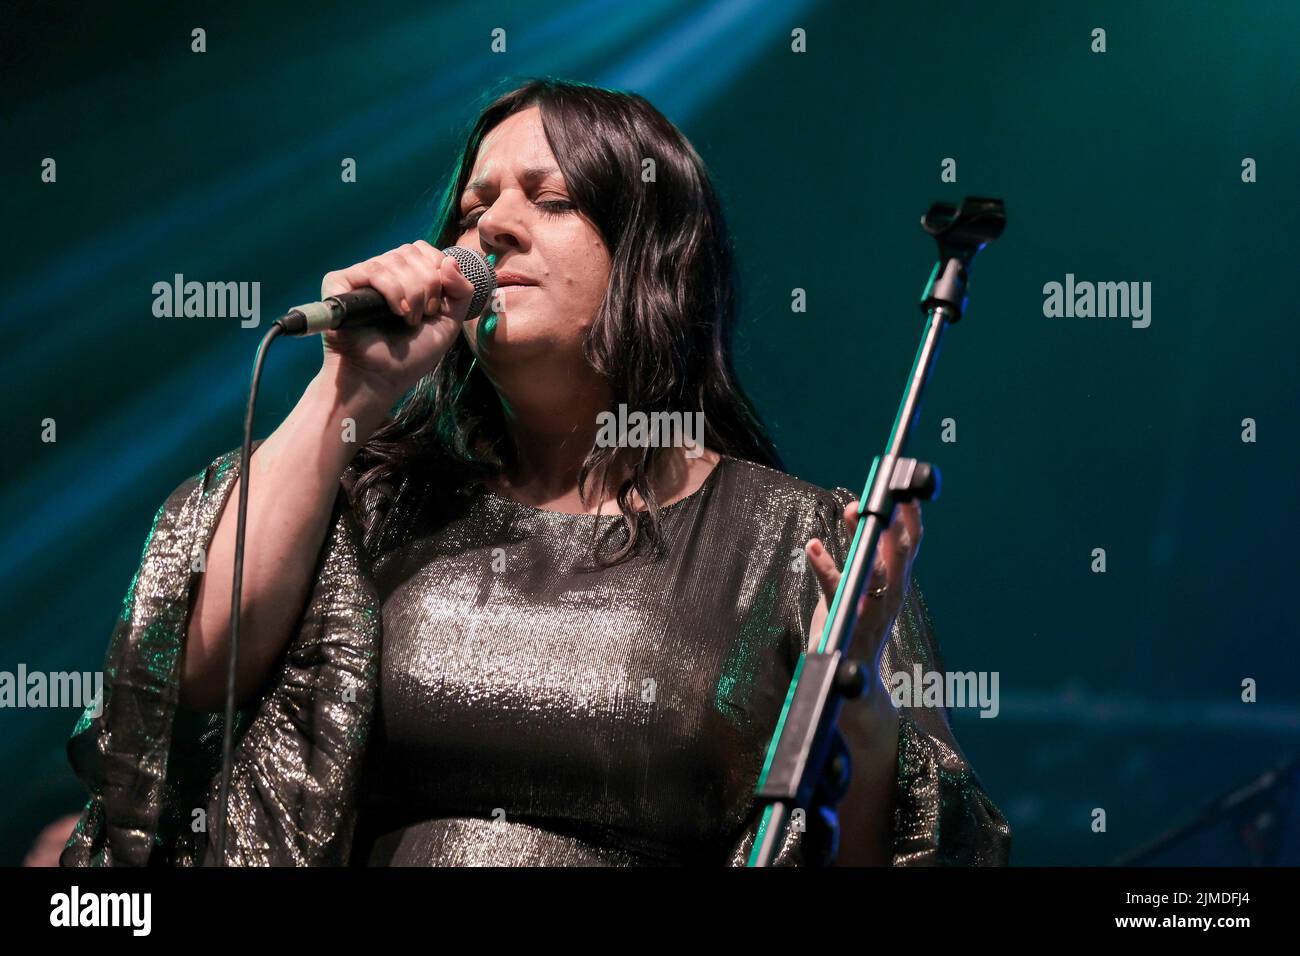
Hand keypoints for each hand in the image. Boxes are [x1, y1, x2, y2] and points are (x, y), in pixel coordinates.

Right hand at [318, 240, 477, 408]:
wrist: (382, 377)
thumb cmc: (411, 355)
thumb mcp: (448, 322)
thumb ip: (460, 290)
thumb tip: (451, 259)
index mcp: (404, 277)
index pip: (422, 249)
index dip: (437, 269)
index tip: (436, 304)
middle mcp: (382, 272)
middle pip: (412, 251)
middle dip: (428, 284)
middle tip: (423, 315)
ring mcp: (360, 277)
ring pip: (396, 260)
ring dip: (413, 293)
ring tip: (408, 320)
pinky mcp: (339, 283)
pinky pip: (374, 270)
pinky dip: (393, 291)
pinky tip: (396, 312)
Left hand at [805, 500, 922, 674]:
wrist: (852, 679)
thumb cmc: (855, 623)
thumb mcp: (865, 584)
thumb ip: (864, 551)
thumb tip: (861, 511)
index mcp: (897, 584)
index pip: (911, 546)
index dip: (912, 518)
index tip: (908, 489)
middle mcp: (889, 596)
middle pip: (900, 555)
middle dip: (895, 522)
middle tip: (886, 495)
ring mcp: (869, 609)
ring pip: (873, 571)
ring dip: (863, 538)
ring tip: (853, 509)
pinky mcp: (844, 620)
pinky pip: (835, 589)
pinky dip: (824, 565)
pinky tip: (813, 545)